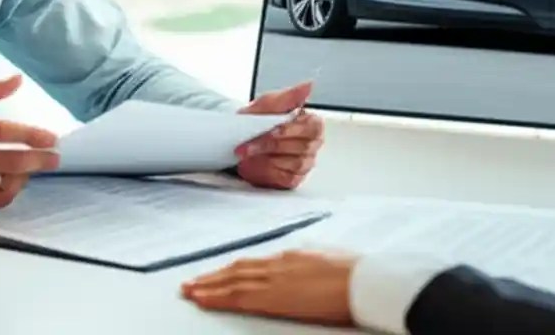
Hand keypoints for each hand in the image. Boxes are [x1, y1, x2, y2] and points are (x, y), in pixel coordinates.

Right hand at [0, 74, 60, 212]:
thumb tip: (17, 80)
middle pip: (9, 160)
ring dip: (27, 175)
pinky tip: (17, 182)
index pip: (1, 132)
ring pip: (5, 182)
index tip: (51, 137)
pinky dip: (11, 192)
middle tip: (55, 156)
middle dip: (39, 159)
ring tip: (37, 167)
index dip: (30, 135)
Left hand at [181, 250, 356, 325]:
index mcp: (292, 255)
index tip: (220, 273)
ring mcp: (275, 279)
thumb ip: (310, 264)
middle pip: (238, 269)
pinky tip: (203, 299)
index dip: (233, 268)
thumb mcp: (329, 261)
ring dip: (208, 286)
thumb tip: (305, 267)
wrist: (364, 281)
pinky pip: (238, 296)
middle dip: (213, 276)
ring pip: (232, 281)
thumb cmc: (356, 273)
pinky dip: (217, 297)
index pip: (255, 263)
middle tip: (192, 282)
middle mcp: (278, 263)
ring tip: (190, 291)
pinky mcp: (274, 297)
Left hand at [235, 81, 323, 189]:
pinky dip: (269, 171)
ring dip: (267, 158)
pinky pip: (286, 178)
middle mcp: (312, 144)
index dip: (290, 131)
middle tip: (249, 144)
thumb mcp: (269, 103)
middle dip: (271, 145)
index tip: (271, 131)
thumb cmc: (258, 119)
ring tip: (248, 153)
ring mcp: (304, 163)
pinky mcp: (293, 178)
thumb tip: (308, 85)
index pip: (311, 128)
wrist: (239, 138)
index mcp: (311, 123)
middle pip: (300, 147)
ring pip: (293, 163)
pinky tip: (257, 163)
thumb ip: (289, 96)